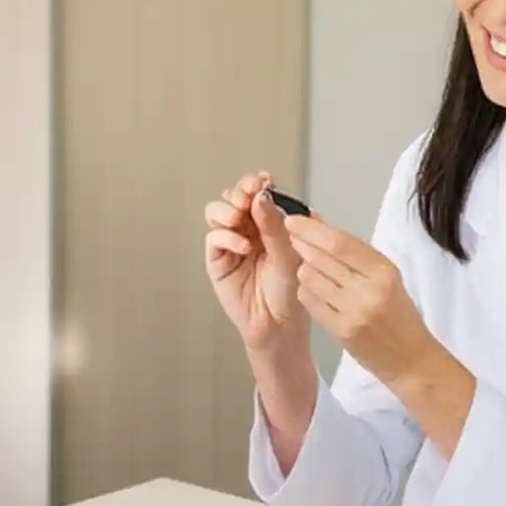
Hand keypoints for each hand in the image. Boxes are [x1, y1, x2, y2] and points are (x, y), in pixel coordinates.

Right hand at [204, 172, 308, 351]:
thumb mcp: (289, 254)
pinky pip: (214, 238)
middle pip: (234, 197)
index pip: (258, 193)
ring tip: (239, 218)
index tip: (263, 180)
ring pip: (217, 212)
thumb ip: (274, 224)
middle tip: (248, 195)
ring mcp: (231, 243)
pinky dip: (226, 237)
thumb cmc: (291, 292)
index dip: (256, 182)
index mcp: (270, 222)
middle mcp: (249, 229)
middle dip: (239, 192)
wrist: (280, 325)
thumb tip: (260, 195)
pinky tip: (243, 246)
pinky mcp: (218, 260)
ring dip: (226, 209)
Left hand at [285, 215, 441, 384]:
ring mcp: (353, 312)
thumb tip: (318, 223)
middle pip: (322, 258)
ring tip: (309, 268)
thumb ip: (354, 252)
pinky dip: (305, 291)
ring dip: (303, 268)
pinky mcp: (340, 331)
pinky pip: (309, 301)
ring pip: (310, 278)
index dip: (311, 229)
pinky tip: (312, 289)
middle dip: (301, 244)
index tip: (294, 220)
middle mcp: (369, 290)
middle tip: (293, 237)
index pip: (340, 243)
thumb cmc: (399, 315)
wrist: (411, 359)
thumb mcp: (386, 277)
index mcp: (384, 271)